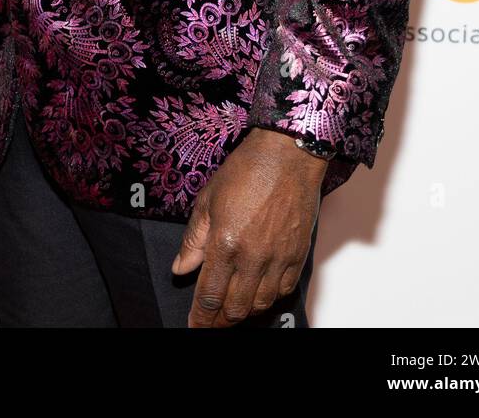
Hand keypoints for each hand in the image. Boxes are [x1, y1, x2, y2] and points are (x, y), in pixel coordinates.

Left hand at [171, 128, 326, 327]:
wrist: (287, 154)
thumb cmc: (247, 169)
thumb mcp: (208, 199)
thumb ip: (193, 240)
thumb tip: (180, 269)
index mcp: (225, 243)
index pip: (209, 296)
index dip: (200, 318)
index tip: (194, 325)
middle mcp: (253, 256)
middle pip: (235, 308)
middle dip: (220, 320)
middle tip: (211, 320)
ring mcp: (278, 258)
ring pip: (260, 304)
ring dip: (245, 311)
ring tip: (234, 307)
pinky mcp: (298, 254)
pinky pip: (284, 290)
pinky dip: (270, 298)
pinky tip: (260, 292)